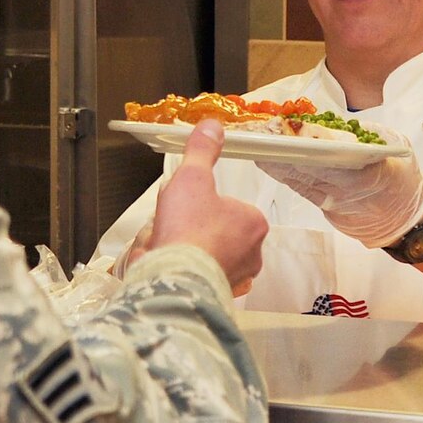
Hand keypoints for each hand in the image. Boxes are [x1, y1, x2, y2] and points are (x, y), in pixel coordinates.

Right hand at [148, 120, 268, 294]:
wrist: (175, 279)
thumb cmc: (188, 230)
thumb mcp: (192, 178)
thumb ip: (202, 152)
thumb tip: (212, 127)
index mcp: (254, 223)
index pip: (228, 206)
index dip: (202, 204)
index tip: (186, 209)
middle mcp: (253, 253)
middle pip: (218, 232)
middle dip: (194, 229)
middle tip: (175, 228)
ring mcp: (238, 278)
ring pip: (210, 255)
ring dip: (189, 251)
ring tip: (168, 247)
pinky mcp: (220, 296)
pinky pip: (201, 277)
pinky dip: (187, 271)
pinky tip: (171, 266)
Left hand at [258, 128, 422, 248]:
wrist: (405, 221)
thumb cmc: (402, 179)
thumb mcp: (395, 146)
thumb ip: (369, 133)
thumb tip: (336, 122)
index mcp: (367, 171)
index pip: (327, 156)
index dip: (302, 145)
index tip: (284, 132)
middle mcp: (345, 189)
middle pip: (306, 168)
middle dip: (280, 152)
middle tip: (258, 136)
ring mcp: (333, 202)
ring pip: (298, 180)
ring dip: (275, 164)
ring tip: (256, 146)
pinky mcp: (326, 209)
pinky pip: (302, 189)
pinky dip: (284, 175)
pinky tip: (269, 163)